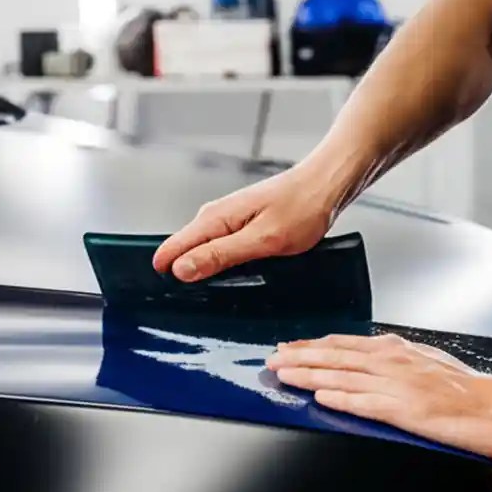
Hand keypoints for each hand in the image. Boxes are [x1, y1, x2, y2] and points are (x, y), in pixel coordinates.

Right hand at [152, 163, 346, 282]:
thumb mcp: (262, 239)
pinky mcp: (241, 226)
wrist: (326, 185)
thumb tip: (181, 269)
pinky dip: (223, 265)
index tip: (166, 299)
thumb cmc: (302, 208)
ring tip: (216, 296)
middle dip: (184, 277)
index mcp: (214, 219)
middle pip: (184, 252)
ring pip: (202, 252)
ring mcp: (227, 221)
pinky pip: (219, 249)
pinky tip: (235, 279)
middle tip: (195, 305)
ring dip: (206, 273)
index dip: (165, 273)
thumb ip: (221, 254)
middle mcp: (215, 217)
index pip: (172, 248)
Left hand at [265, 333, 491, 460]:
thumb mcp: (428, 365)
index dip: (312, 347)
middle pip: (335, 357)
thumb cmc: (469, 392)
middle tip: (271, 359)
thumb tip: (371, 362)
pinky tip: (319, 396)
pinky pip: (364, 402)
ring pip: (342, 375)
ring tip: (282, 374)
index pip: (344, 345)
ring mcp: (398, 384)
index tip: (289, 347)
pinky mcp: (405, 409)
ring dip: (308, 374)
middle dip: (299, 357)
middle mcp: (394, 361)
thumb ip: (397, 363)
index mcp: (398, 350)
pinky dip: (339, 397)